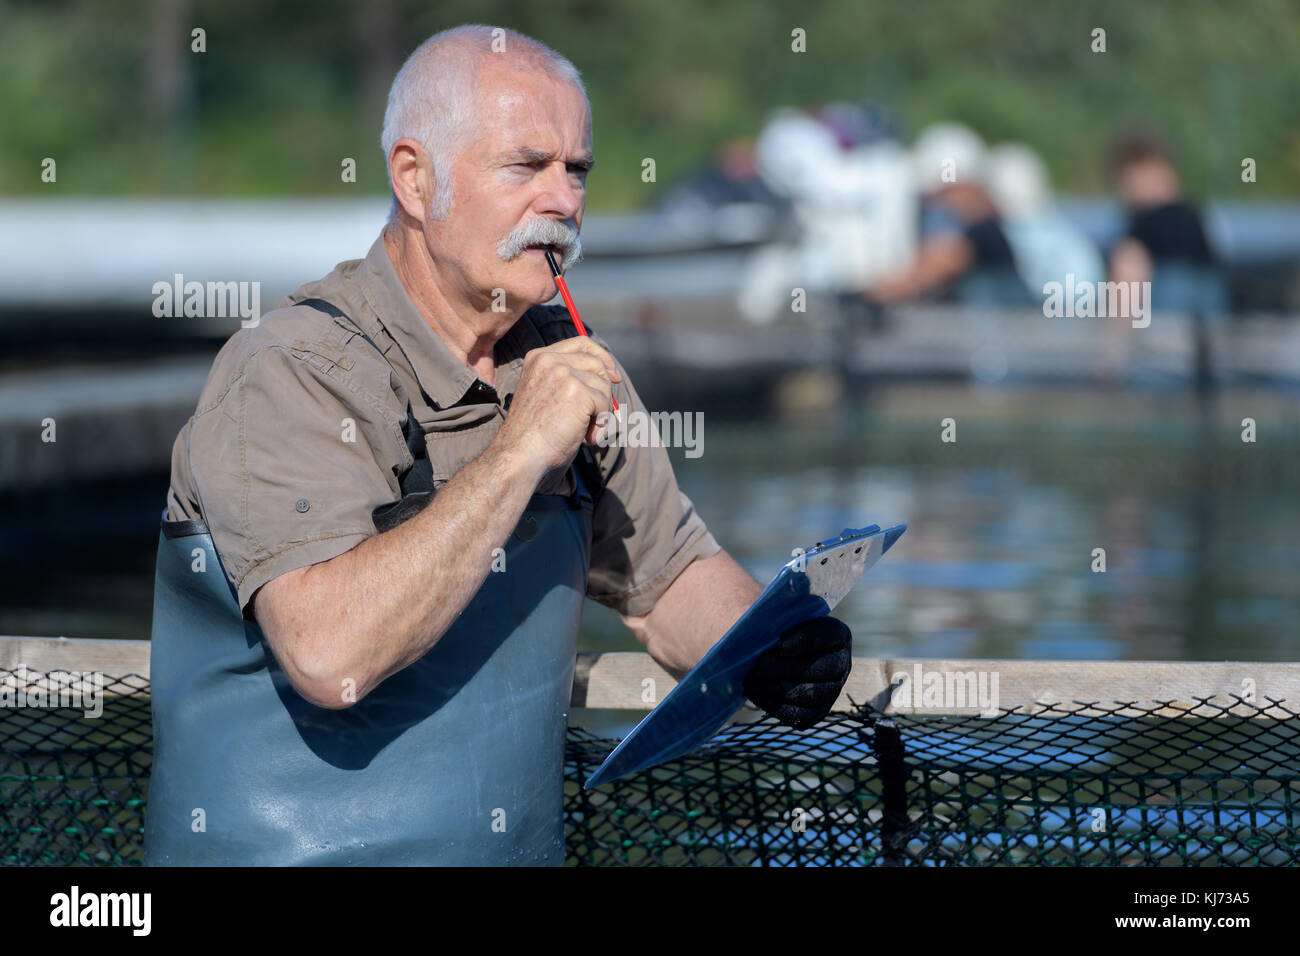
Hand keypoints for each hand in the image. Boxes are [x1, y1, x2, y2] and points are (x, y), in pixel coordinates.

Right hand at [496, 336, 621, 473]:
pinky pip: (605, 404)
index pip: (581, 343)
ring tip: (584, 431)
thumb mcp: (546, 394)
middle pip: (597, 363)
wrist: (520, 455)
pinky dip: (600, 424)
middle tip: (597, 416)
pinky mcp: (578, 391)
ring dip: (600, 412)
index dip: (602, 357)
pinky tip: (586, 437)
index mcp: (538, 357)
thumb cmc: (533, 435)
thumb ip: (567, 379)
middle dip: (604, 389)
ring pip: (603, 386)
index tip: (613, 375)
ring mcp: (564, 374)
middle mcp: (550, 360)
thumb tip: (608, 376)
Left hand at [742, 617, 851, 729]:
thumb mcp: (781, 619)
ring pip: (811, 695)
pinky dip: (777, 707)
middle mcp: (841, 664)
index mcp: (837, 635)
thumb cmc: (781, 632)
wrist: (779, 656)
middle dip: (785, 668)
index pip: (828, 635)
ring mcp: (833, 691)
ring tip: (753, 680)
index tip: (780, 643)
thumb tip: (762, 633)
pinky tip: (757, 694)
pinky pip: (803, 716)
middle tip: (759, 665)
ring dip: (778, 688)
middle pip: (821, 669)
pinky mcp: (818, 711)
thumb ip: (778, 619)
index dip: (805, 640)